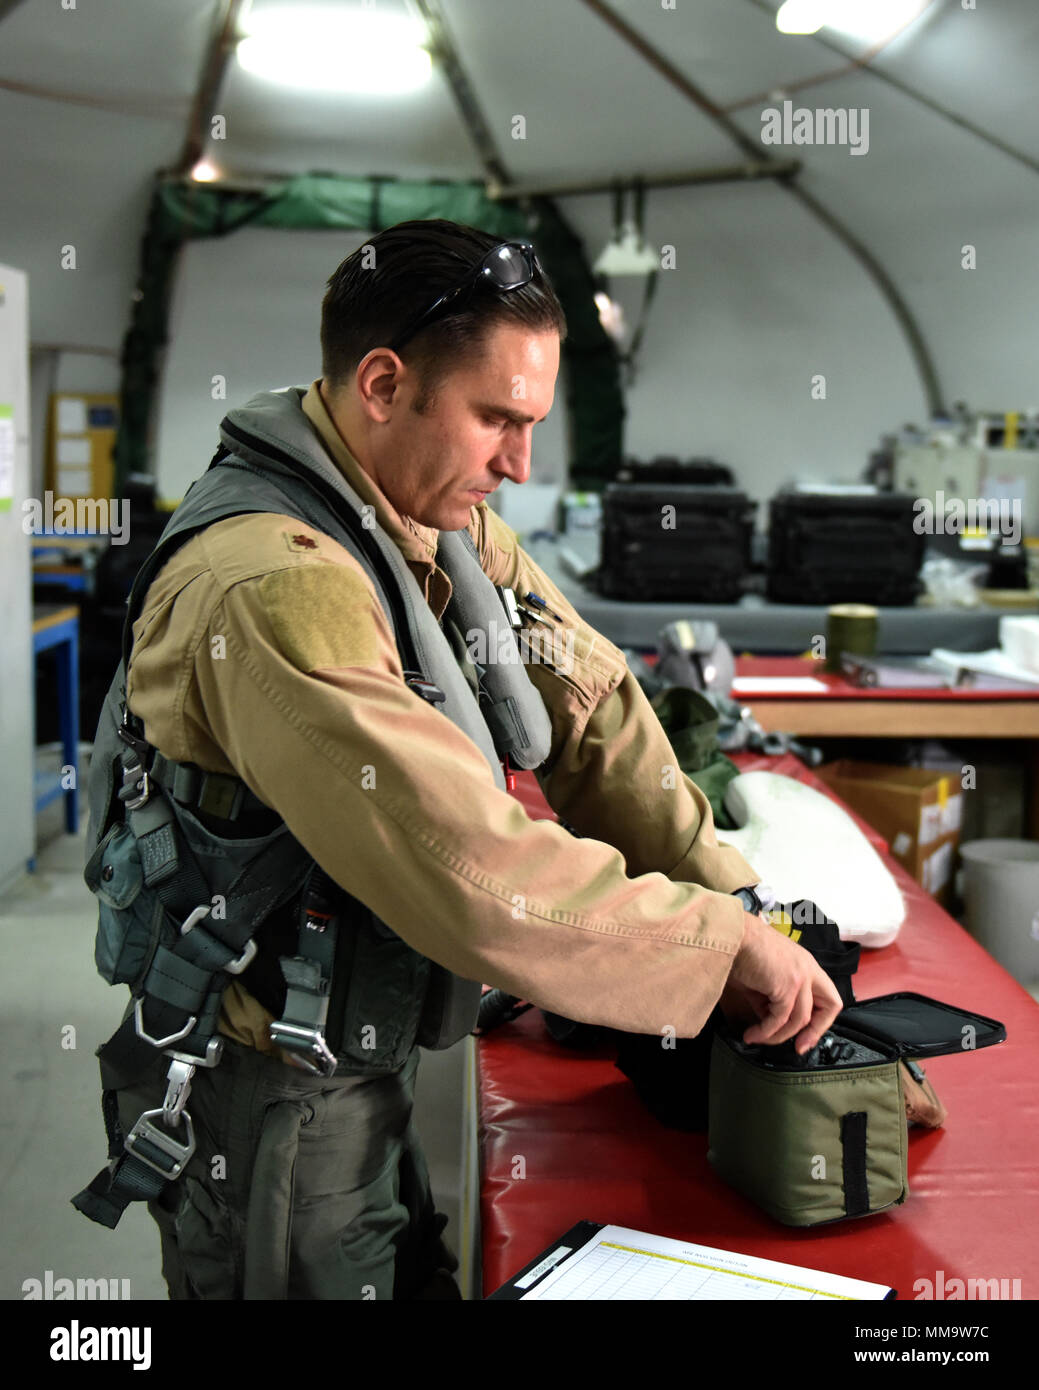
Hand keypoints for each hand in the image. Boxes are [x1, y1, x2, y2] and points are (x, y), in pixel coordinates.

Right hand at [727, 912, 842, 1053]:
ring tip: (757, 1038)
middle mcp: (808, 969)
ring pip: (799, 1019)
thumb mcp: (761, 980)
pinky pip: (780, 1018)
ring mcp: (801, 977)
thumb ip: (770, 1000)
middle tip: (798, 1047)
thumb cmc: (740, 950)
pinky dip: (765, 1031)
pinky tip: (751, 1034)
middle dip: (816, 1031)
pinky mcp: (788, 984)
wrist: (730, 935)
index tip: (804, 1037)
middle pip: (830, 1006)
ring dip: (777, 1036)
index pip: (827, 996)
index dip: (820, 1020)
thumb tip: (769, 1022)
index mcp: (805, 965)